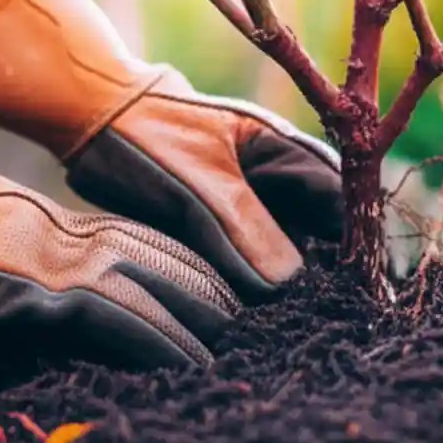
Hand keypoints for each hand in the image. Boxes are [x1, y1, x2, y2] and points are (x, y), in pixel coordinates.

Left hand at [0, 0, 342, 300]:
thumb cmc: (148, 136)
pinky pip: (247, 259)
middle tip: (308, 317)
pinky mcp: (222, 222)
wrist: (94, 119)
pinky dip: (246, 282)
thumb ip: (246, 228)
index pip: (340, 203)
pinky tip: (240, 312)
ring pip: (283, 251)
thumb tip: (289, 283)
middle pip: (319, 233)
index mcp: (288, 150)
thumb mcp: (200, 182)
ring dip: (278, 283)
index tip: (346, 293)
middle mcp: (279, 177)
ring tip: (274, 323)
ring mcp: (251, 200)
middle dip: (317, 273)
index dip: (349, 247)